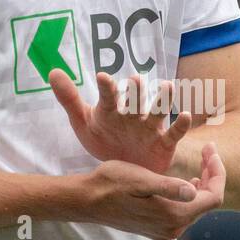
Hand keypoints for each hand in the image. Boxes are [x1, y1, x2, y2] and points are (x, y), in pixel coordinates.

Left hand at [51, 70, 192, 173]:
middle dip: (135, 91)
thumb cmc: (103, 139)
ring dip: (162, 100)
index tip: (102, 77)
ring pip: (157, 111)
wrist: (122, 168)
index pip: (108, 96)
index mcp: (111, 110)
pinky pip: (174, 133)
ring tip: (167, 87)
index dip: (106, 87)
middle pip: (135, 100)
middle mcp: (132, 115)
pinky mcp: (163, 142)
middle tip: (135, 79)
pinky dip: (181, 125)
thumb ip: (69, 99)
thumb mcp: (83, 122)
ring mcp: (149, 127)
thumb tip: (53, 71)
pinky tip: (186, 115)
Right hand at [69, 145, 225, 239]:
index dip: (218, 173)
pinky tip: (184, 182)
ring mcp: (165, 231)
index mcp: (174, 215)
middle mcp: (174, 228)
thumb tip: (193, 191)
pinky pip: (183, 213)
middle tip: (207, 150)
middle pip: (207, 203)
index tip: (211, 149)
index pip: (213, 198)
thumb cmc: (111, 184)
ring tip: (199, 163)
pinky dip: (189, 195)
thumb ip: (167, 187)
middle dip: (212, 176)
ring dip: (202, 185)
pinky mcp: (157, 229)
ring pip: (196, 208)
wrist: (87, 201)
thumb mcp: (139, 179)